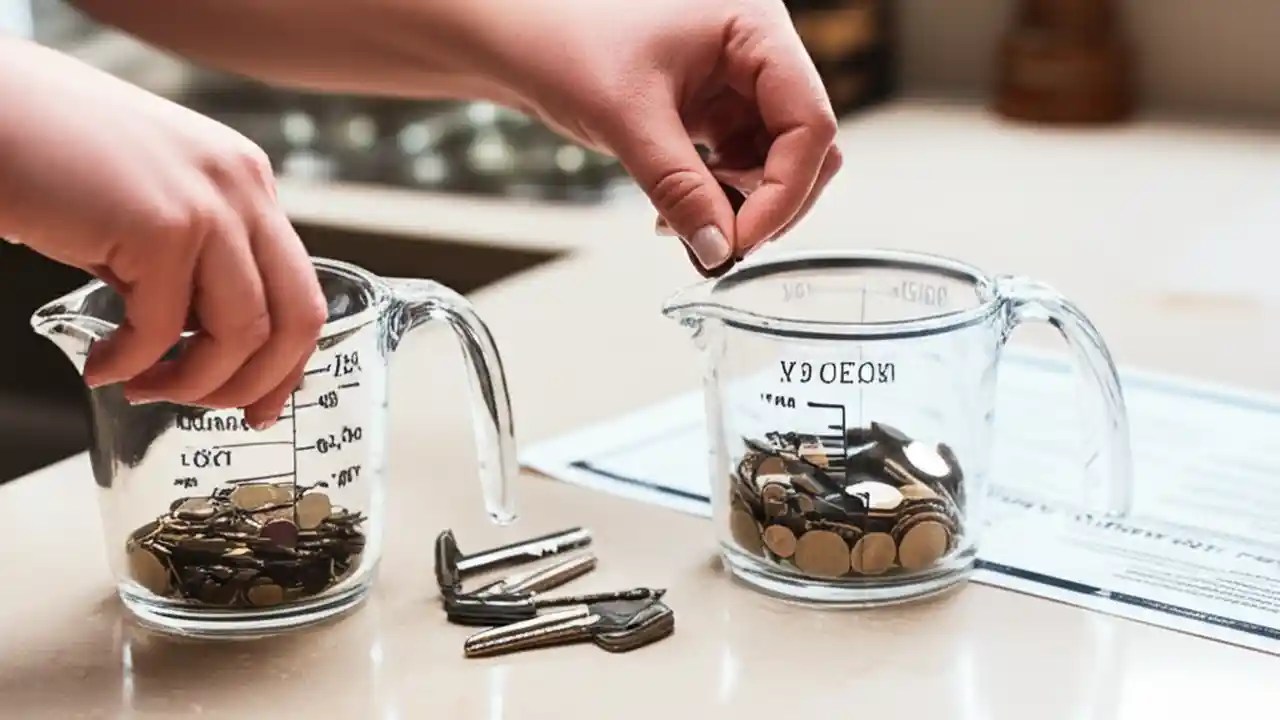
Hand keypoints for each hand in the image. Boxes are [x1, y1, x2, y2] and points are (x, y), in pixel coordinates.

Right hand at [0, 37, 325, 427]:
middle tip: (217, 412)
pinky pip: (163, 329)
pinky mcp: (159, 226)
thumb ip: (192, 260)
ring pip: (242, 334)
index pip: (301, 292)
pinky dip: (132, 364)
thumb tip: (211, 344)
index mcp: (247, 182)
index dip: (286, 362)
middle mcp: (243, 188)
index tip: (259, 403)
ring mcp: (207, 205)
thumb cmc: (53, 155)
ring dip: (195, 383)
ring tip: (146, 388)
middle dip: (261, 383)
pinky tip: (101, 366)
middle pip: (297, 318)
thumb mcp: (153, 203)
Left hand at [468, 0, 841, 271]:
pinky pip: (740, 162)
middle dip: (771, 201)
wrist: (516, 38)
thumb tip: (720, 251)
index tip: (745, 240)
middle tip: (724, 245)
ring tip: (691, 229)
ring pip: (776, 159)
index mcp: (755, 26)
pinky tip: (680, 215)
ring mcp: (737, 79)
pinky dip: (718, 196)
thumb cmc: (563, 42)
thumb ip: (680, 188)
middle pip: (805, 143)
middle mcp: (756, 49)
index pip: (809, 120)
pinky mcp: (713, 107)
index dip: (788, 189)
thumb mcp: (627, 119)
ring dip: (743, 205)